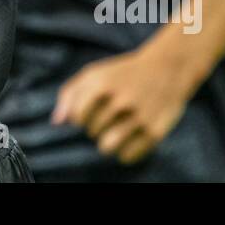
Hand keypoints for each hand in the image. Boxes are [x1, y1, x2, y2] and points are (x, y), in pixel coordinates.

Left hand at [50, 43, 194, 164]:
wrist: (167, 67)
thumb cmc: (123, 74)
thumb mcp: (94, 74)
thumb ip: (69, 95)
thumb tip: (57, 123)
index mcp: (102, 83)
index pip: (76, 116)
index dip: (80, 116)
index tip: (90, 109)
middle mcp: (121, 99)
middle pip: (92, 131)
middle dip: (97, 126)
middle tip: (111, 115)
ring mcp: (139, 116)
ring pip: (107, 147)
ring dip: (108, 142)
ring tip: (115, 131)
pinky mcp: (155, 131)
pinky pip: (127, 156)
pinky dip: (125, 152)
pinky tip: (130, 138)